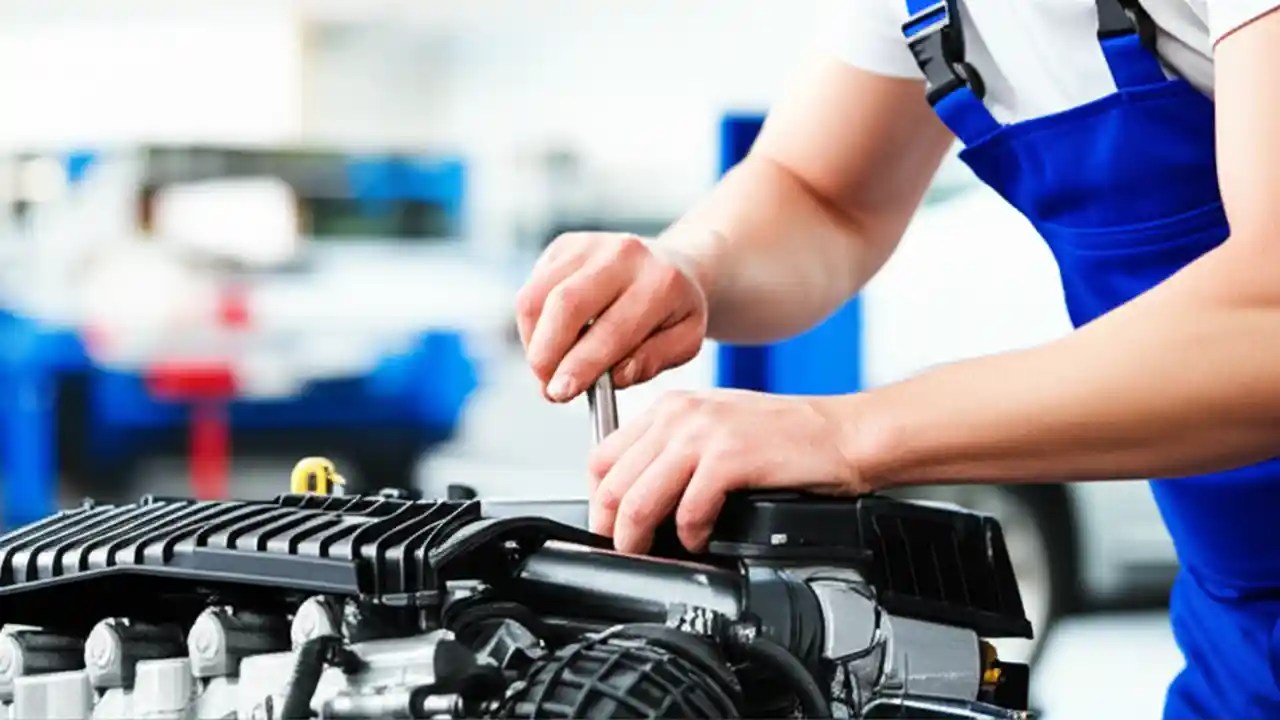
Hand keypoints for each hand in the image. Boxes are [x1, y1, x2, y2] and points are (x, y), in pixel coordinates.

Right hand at [515, 232, 707, 401]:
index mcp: (661, 283)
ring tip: (549, 365)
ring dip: (533, 341)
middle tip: (548, 385)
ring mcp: (589, 245)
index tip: (559, 392)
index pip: (611, 330)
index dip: (579, 365)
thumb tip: (616, 376)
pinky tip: (552, 339)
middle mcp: (623, 255)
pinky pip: (531, 289)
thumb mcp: (685, 341)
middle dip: (546, 353)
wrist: (673, 262)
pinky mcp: (564, 245)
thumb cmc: (675, 309)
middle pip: (565, 305)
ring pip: (536, 296)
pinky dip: (532, 324)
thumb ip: (652, 360)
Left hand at [587, 388, 867, 553]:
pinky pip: (688, 510)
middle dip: (611, 528)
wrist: (842, 434)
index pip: (602, 457)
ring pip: (640, 500)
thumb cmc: (784, 437)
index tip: (608, 526)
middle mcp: (680, 415)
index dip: (598, 501)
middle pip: (613, 483)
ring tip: (653, 552)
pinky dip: (689, 536)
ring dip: (640, 539)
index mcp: (670, 408)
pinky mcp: (731, 459)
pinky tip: (702, 539)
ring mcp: (704, 435)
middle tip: (625, 550)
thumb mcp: (714, 429)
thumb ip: (672, 453)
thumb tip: (633, 499)